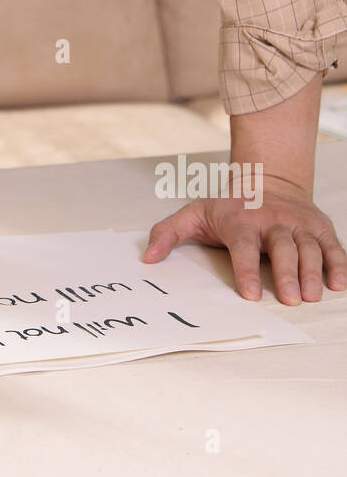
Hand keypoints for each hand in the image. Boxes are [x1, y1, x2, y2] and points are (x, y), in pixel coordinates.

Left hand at [143, 184, 346, 304]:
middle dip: (287, 273)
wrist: (267, 178)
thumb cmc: (230, 206)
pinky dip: (338, 263)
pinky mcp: (319, 227)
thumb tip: (147, 258)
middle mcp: (272, 221)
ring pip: (309, 248)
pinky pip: (332, 246)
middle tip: (291, 299)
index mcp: (241, 221)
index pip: (244, 247)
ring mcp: (298, 223)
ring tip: (312, 295)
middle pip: (282, 248)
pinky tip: (340, 284)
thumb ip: (169, 233)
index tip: (251, 294)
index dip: (246, 270)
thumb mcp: (194, 213)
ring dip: (313, 272)